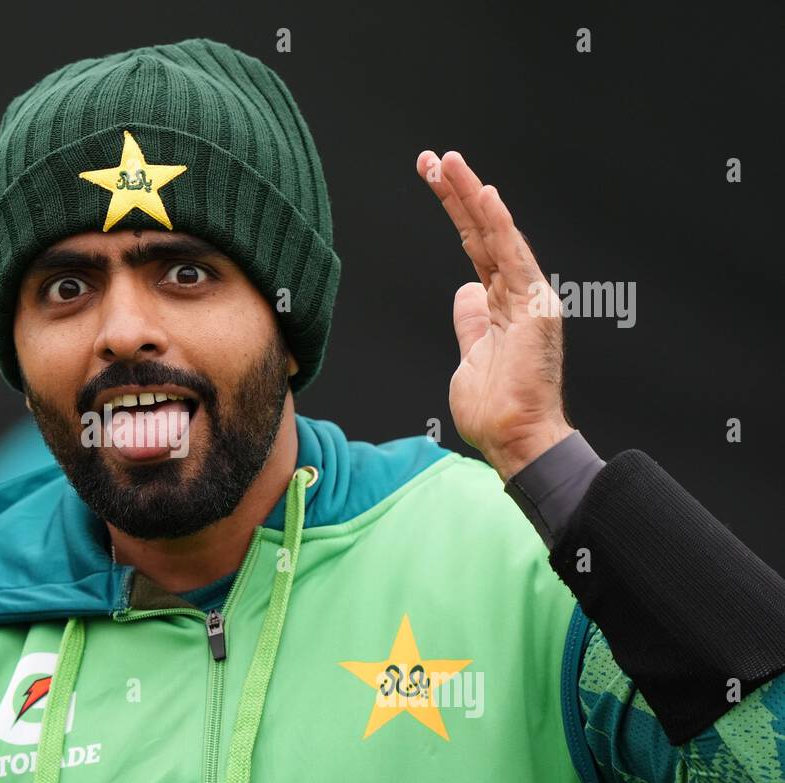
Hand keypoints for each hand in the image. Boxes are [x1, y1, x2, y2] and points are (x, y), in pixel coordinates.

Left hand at [416, 150, 573, 481]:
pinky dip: (500, 225)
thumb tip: (465, 291)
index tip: (434, 179)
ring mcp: (529, 299)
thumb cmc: (495, 408)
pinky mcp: (534, 310)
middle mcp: (519, 293)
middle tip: (433, 158)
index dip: (457, 211)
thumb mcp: (471, 356)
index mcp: (504, 302)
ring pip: (498, 235)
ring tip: (447, 162)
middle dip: (458, 193)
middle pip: (485, 232)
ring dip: (472, 196)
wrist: (515, 439)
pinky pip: (514, 259)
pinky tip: (485, 195)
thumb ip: (470, 321)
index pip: (477, 246)